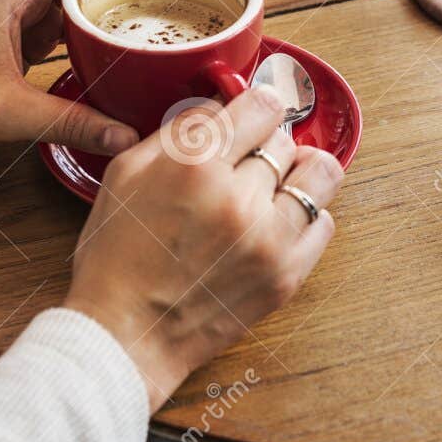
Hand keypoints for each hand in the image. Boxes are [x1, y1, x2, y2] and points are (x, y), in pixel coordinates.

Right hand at [64, 90, 344, 407]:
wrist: (125, 335)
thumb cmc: (117, 256)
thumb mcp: (126, 174)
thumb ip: (178, 131)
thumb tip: (220, 107)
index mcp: (194, 165)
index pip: (262, 105)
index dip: (259, 106)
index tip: (254, 116)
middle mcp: (237, 197)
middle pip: (286, 141)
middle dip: (268, 144)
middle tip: (249, 163)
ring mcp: (268, 239)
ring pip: (320, 175)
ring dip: (301, 173)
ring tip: (280, 184)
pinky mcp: (286, 275)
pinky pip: (324, 224)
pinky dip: (307, 216)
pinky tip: (280, 222)